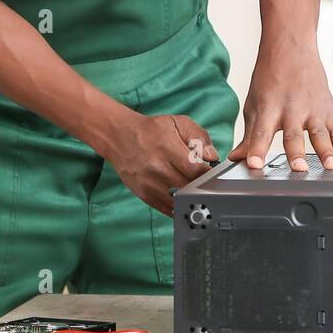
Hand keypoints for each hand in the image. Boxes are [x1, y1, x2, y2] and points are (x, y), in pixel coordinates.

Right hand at [103, 110, 219, 215]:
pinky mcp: (145, 195)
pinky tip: (184, 197)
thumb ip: (199, 137)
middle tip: (206, 182)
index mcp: (167, 148)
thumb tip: (212, 156)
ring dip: (192, 198)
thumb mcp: (178, 123)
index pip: (197, 170)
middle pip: (190, 188)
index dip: (209, 174)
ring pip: (180, 201)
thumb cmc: (151, 130)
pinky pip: (168, 209)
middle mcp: (157, 168)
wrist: (120, 137)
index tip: (212, 172)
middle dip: (202, 187)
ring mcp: (150, 185)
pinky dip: (180, 205)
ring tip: (195, 189)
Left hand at [228, 43, 332, 171]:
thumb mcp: (254, 105)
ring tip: (331, 167)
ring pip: (319, 134)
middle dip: (296, 153)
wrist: (291, 47)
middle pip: (293, 135)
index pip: (260, 133)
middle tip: (299, 168)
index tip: (254, 164)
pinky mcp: (327, 110)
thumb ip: (250, 136)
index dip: (256, 150)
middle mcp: (291, 109)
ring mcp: (312, 109)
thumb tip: (236, 158)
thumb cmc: (270, 78)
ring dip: (326, 152)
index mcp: (268, 108)